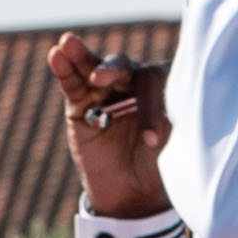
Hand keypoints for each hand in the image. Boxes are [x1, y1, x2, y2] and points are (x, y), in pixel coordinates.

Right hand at [46, 33, 174, 220]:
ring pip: (94, 68)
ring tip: (68, 42)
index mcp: (164, 87)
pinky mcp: (82, 106)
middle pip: (124, 67)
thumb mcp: (174, 143)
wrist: (135, 195)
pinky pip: (73, 85)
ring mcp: (106, 93)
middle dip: (112, 70)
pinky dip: (64, 69)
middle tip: (100, 79)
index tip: (151, 140)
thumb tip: (181, 100)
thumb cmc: (161, 166)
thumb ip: (172, 118)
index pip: (154, 82)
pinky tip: (56, 54)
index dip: (150, 106)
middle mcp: (135, 83)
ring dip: (81, 55)